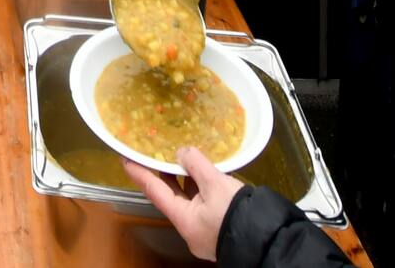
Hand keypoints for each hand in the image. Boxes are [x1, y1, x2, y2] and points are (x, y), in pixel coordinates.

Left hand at [122, 147, 245, 261]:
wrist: (269, 241)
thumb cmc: (239, 215)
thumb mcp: (216, 184)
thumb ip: (196, 165)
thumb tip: (182, 152)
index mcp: (183, 220)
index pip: (154, 192)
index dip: (139, 173)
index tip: (125, 159)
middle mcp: (190, 228)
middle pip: (172, 197)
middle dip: (164, 175)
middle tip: (155, 154)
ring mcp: (205, 231)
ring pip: (190, 201)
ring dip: (186, 181)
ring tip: (182, 159)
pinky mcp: (218, 229)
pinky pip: (204, 206)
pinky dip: (202, 189)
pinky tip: (206, 175)